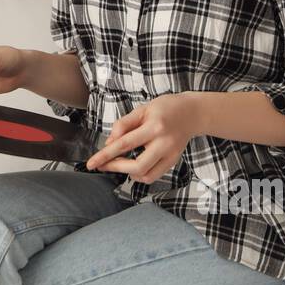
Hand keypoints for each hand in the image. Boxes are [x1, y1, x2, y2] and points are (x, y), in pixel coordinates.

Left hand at [84, 93, 203, 182]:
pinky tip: (133, 165)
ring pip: (145, 175)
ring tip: (119, 163)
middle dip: (115, 167)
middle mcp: (164, 143)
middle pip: (136, 166)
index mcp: (154, 127)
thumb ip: (123, 125)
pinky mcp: (173, 162)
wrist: (192, 113)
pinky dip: (140, 174)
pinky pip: (153, 176)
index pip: (124, 144)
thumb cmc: (166, 108)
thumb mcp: (141, 110)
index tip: (92, 163)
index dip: (105, 155)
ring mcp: (171, 155)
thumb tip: (109, 143)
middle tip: (103, 164)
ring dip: (128, 173)